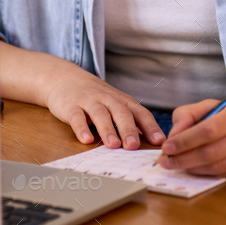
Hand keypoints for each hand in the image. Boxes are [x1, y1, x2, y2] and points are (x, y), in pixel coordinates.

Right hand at [43, 65, 164, 149]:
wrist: (66, 78)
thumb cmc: (96, 97)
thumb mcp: (115, 104)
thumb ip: (129, 121)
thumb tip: (149, 143)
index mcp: (122, 101)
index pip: (140, 113)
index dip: (150, 126)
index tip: (159, 141)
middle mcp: (108, 99)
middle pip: (121, 113)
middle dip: (129, 129)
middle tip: (133, 146)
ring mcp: (89, 101)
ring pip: (100, 114)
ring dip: (108, 130)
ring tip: (113, 145)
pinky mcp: (71, 106)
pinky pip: (77, 117)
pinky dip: (81, 128)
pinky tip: (86, 140)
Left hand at [157, 99, 225, 180]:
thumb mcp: (216, 107)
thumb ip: (190, 115)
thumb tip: (173, 135)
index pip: (209, 129)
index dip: (185, 140)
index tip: (167, 147)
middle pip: (212, 152)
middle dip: (184, 158)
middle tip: (166, 162)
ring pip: (218, 167)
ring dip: (193, 169)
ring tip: (178, 165)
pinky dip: (208, 174)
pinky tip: (197, 170)